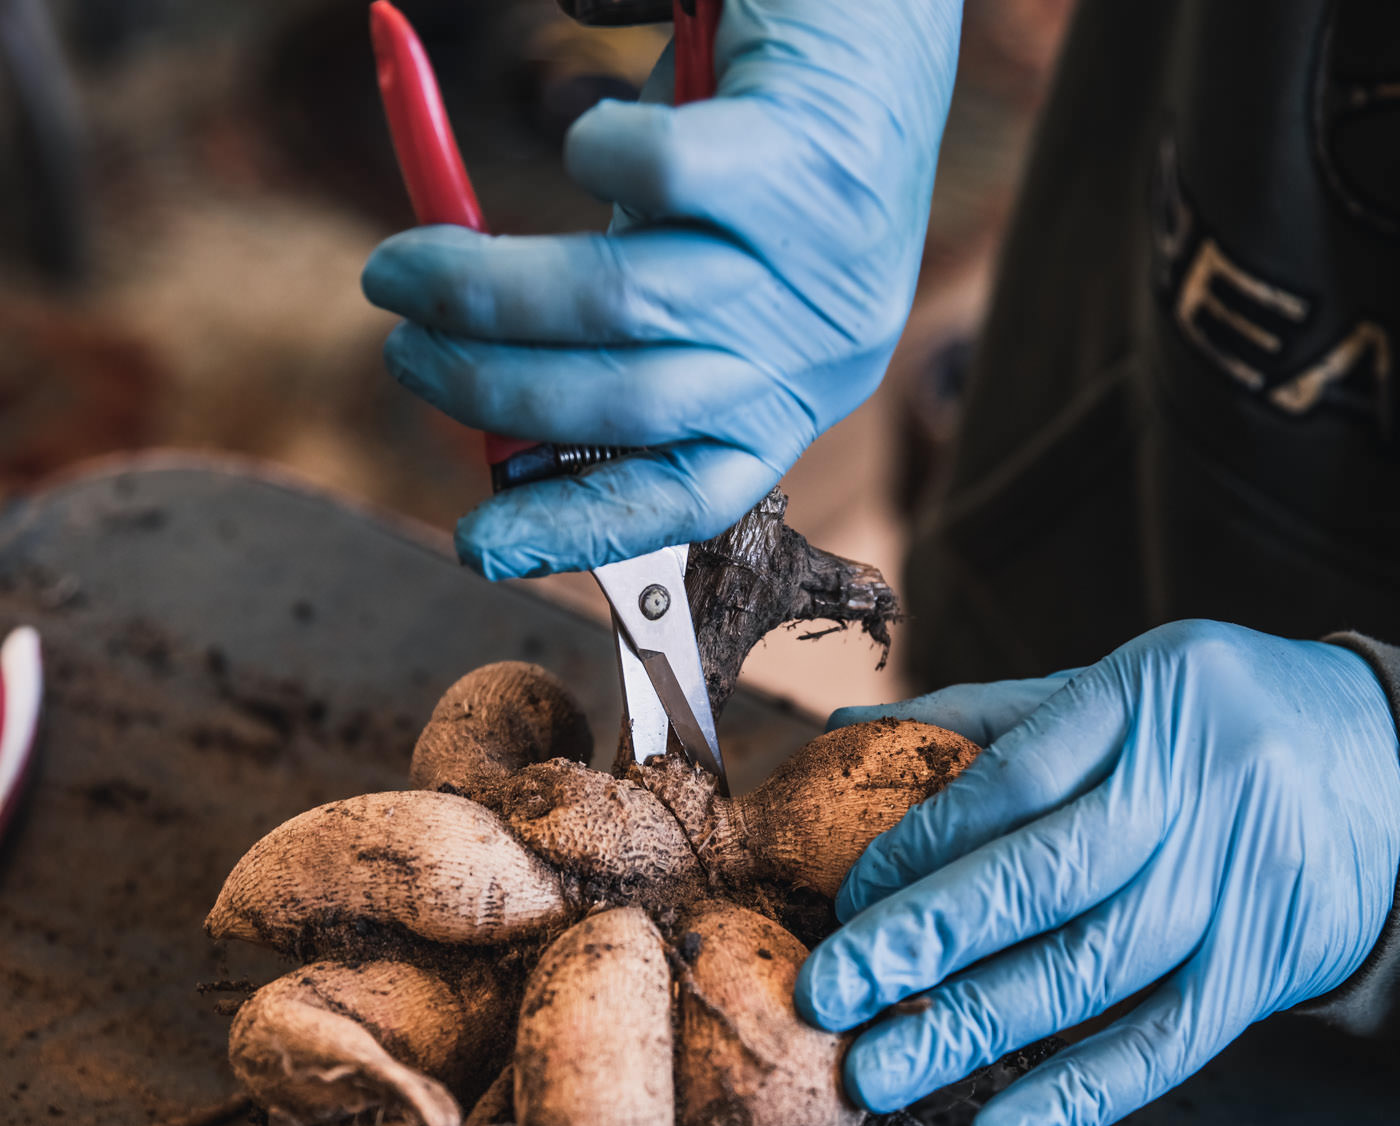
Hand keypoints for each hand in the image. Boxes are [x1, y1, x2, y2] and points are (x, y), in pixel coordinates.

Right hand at [361, 0, 960, 578]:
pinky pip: (657, 178)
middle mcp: (816, 347)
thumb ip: (620, 345)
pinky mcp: (806, 156)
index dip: (577, 528)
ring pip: (618, 305)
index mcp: (792, 395)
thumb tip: (497, 414)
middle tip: (403, 353)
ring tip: (407, 264)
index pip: (686, 495)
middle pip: (626, 407)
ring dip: (485, 291)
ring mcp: (819, 259)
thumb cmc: (766, 153)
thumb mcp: (694, 278)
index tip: (474, 544)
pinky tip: (583, 139)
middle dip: (489, 390)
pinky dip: (590, 157)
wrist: (883, 15)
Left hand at [794, 621, 1399, 1125]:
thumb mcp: (1122, 687)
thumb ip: (990, 717)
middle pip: (1040, 880)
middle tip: (825, 996)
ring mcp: (1233, 887)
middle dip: (921, 942)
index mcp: (1144, 701)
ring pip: (1090, 970)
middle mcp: (1192, 793)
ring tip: (875, 1073)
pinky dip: (1077, 1093)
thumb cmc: (1218, 722)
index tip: (846, 899)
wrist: (1395, 764)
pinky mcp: (1262, 967)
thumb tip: (849, 732)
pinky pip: (1165, 1043)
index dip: (920, 845)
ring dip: (972, 1030)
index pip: (1011, 782)